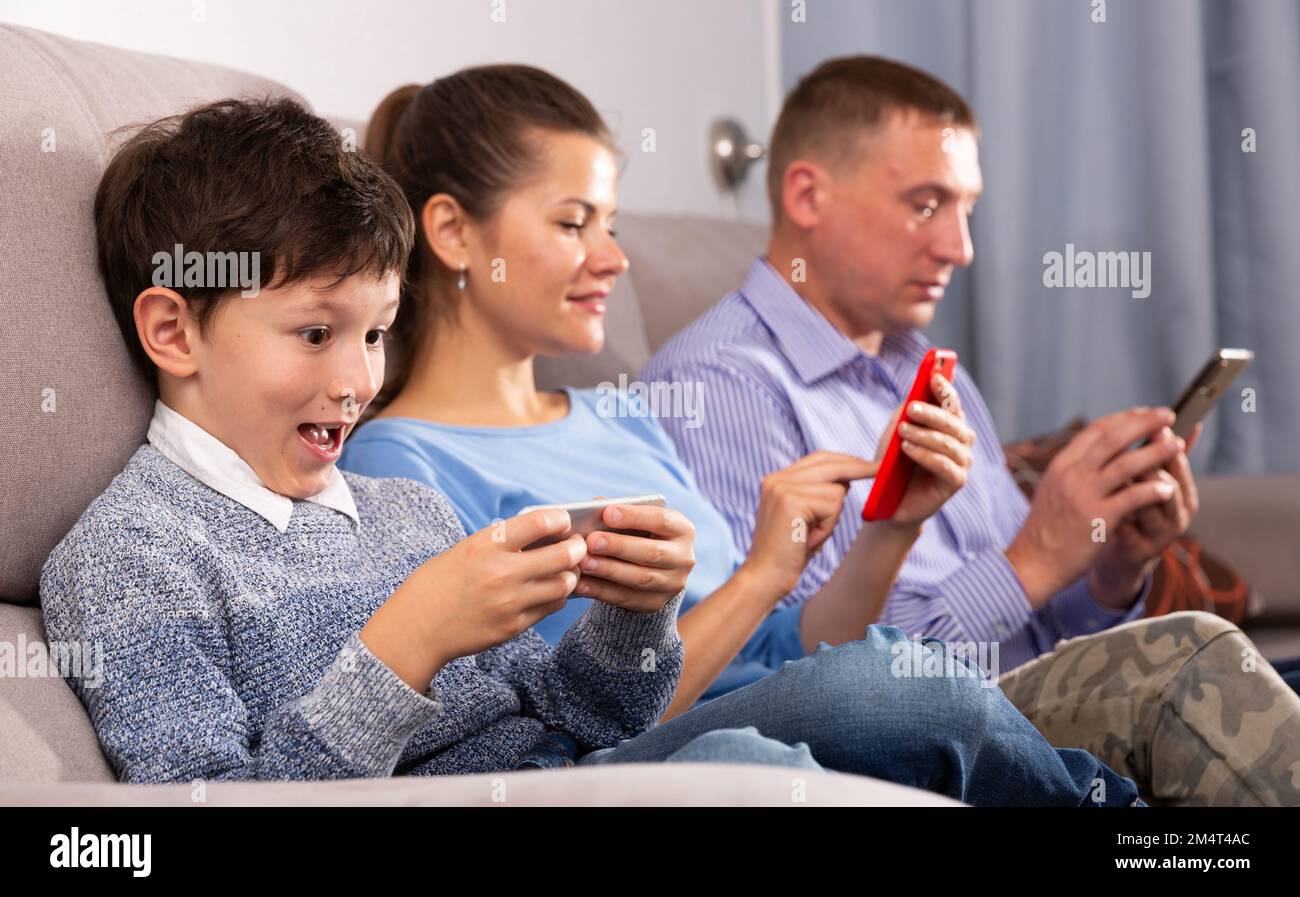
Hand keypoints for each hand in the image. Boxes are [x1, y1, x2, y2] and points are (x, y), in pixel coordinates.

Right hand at [420, 509, 587, 666]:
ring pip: (564, 584)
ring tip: (565, 569)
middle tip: (578, 545)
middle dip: (577, 547)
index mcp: (484, 545)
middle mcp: (501, 572)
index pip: (539, 521)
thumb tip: (544, 533)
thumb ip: (502, 543)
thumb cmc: (437, 584)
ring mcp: (510, 602)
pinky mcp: (513, 626)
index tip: (563, 520)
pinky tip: (549, 590)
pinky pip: (551, 607)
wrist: (415, 630)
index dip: (560, 519)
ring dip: (570, 574)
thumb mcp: (465, 550)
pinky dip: (556, 596)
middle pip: (564, 555)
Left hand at [573, 502, 695, 612]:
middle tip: (591, 541)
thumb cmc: (638, 534)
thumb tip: (595, 507)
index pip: (661, 520)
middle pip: (652, 553)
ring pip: (640, 579)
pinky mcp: (656, 603)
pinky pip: (627, 599)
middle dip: (619, 547)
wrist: (651, 569)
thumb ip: (618, 513)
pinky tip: (581, 584)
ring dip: (609, 570)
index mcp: (682, 529)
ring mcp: (673, 584)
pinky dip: (601, 591)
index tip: (607, 513)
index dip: (634, 516)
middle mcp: (683, 558)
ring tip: (583, 562)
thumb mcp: (636, 521)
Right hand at [740, 451, 878, 595]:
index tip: (868, 465)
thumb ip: (817, 495)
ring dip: (832, 517)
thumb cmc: (789, 553)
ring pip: (835, 489)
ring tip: (811, 536)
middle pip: (829, 463)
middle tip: (880, 468)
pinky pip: (832, 505)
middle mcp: (777, 479)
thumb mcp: (805, 518)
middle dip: (858, 467)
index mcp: (777, 480)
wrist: (765, 578)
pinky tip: (809, 539)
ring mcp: (782, 487)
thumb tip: (847, 479)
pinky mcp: (792, 501)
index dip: (845, 460)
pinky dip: (828, 526)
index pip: (818, 459)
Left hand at [889, 372, 974, 525]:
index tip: (933, 376)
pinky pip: (944, 465)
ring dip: (924, 434)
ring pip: (948, 442)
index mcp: (950, 426)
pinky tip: (908, 449)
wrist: (891, 502)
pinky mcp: (957, 482)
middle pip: (952, 422)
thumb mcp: (897, 433)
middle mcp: (962, 442)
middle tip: (911, 408)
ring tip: (903, 432)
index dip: (945, 389)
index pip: (952, 404)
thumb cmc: (895, 464)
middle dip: (931, 413)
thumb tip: (914, 395)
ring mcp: (962, 462)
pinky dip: (925, 454)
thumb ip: (907, 413)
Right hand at [1005, 407, 1182, 607]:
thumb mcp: (1053, 489)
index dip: (1124, 419)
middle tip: (1168, 415)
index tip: (1144, 413)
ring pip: (1128, 464)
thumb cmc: (1046, 529)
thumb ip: (1075, 470)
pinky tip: (1168, 488)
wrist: (1032, 562)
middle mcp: (1072, 475)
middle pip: (1114, 439)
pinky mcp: (1098, 519)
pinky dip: (1153, 490)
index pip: (1096, 431)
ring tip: (1177, 444)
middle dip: (1144, 423)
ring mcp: (1085, 496)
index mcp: (1062, 465)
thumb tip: (1099, 452)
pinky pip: (1133, 498)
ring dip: (1156, 452)